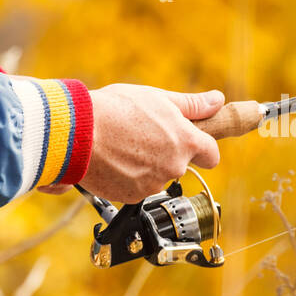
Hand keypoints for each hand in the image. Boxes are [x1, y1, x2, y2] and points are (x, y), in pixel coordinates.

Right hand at [64, 83, 223, 203]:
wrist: (78, 132)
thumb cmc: (116, 109)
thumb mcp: (157, 98)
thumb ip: (192, 104)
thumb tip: (217, 100)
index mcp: (186, 141)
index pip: (211, 155)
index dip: (201, 147)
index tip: (190, 142)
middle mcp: (174, 166)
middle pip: (180, 164)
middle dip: (166, 152)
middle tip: (142, 135)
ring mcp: (153, 184)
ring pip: (156, 176)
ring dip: (144, 164)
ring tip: (121, 145)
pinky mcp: (131, 197)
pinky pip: (135, 187)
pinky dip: (126, 176)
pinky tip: (113, 160)